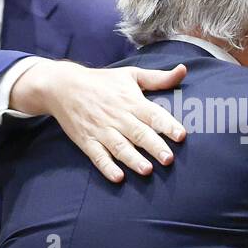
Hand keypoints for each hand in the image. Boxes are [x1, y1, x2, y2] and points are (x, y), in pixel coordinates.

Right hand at [11, 59, 187, 181]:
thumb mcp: (131, 75)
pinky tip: (118, 177)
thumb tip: (183, 70)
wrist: (63, 86)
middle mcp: (118, 117)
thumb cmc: (102, 82)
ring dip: (133, 159)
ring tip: (147, 170)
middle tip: (168, 159)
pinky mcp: (87, 141)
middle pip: (139, 133)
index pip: (153, 114)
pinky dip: (107, 167)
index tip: (182, 135)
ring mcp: (101, 130)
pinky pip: (98, 156)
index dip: (168, 125)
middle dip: (154, 146)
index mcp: (131, 101)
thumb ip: (159, 78)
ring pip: (120, 147)